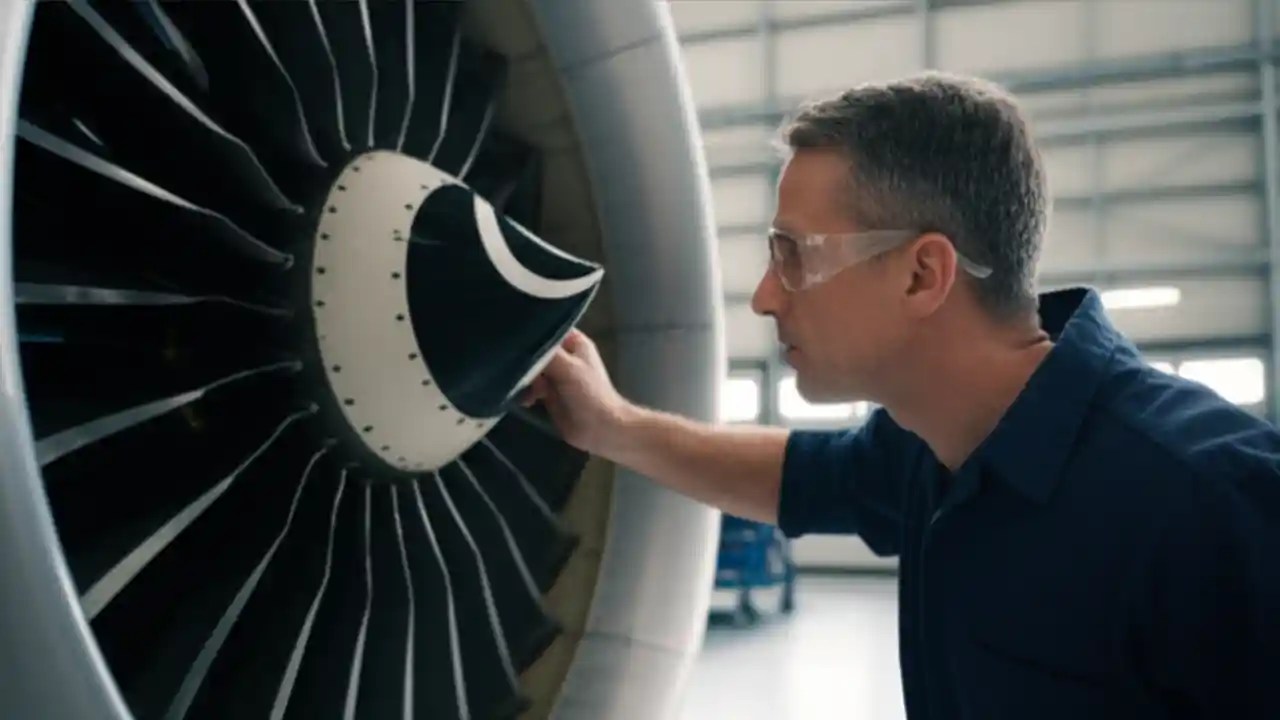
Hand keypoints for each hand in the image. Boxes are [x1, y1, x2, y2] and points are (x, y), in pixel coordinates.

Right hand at [521, 328, 632, 454]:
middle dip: (524, 360)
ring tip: (524, 389)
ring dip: (523, 379)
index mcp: (574, 343)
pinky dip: (525, 394)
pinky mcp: (549, 395)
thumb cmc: (590, 392)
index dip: (531, 331)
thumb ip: (544, 352)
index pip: (548, 328)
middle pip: (535, 350)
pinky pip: (530, 389)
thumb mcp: (568, 367)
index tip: (512, 337)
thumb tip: (519, 343)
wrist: (600, 429)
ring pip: (530, 370)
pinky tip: (525, 401)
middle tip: (517, 370)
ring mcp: (556, 376)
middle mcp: (564, 356)